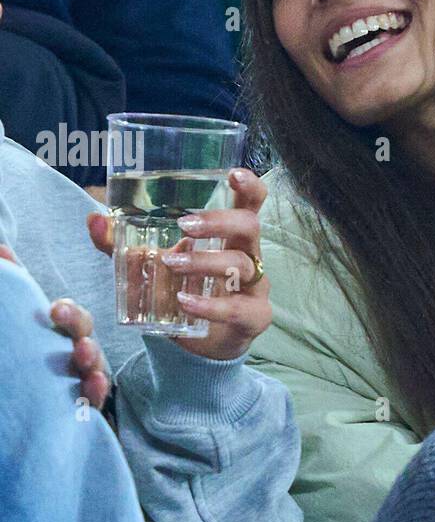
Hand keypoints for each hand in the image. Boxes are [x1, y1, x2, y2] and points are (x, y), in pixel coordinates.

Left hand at [1, 243, 112, 408]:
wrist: (28, 405)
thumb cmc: (32, 356)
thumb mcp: (23, 320)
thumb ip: (14, 284)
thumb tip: (0, 249)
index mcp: (61, 332)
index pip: (71, 316)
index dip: (68, 312)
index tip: (55, 310)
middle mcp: (75, 352)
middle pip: (85, 335)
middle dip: (77, 326)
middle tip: (64, 321)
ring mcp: (82, 378)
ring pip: (95, 364)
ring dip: (90, 356)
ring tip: (81, 352)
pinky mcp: (84, 405)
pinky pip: (96, 398)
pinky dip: (97, 390)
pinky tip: (94, 384)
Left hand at [87, 167, 271, 361]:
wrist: (194, 347)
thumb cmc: (180, 292)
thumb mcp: (150, 267)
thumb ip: (122, 246)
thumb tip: (94, 219)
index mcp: (230, 236)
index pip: (250, 204)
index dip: (249, 187)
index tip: (233, 174)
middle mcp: (249, 256)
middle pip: (250, 227)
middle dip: (220, 222)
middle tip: (186, 225)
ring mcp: (255, 287)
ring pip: (240, 265)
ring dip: (204, 262)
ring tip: (171, 264)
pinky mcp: (253, 317)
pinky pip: (237, 308)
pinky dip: (209, 305)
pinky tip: (184, 301)